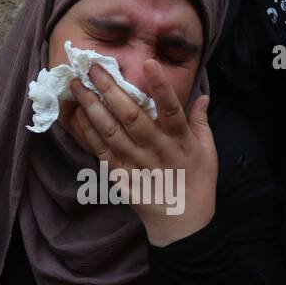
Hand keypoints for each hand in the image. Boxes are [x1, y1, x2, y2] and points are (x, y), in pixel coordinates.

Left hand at [68, 60, 217, 246]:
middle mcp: (157, 151)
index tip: (148, 62)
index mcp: (180, 142)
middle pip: (132, 118)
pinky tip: (77, 115)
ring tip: (77, 86)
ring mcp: (136, 165)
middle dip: (111, 90)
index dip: (160, 86)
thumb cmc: (197, 182)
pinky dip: (87, 133)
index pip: (171, 109)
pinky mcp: (121, 177)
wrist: (181, 223)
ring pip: (111, 133)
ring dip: (92, 107)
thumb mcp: (208, 151)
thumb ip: (201, 122)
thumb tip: (203, 96)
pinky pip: (101, 152)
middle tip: (93, 68)